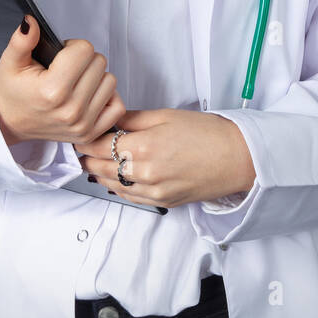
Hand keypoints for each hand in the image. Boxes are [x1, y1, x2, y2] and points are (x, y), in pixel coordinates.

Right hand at [0, 15, 125, 147]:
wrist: (9, 122)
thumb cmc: (13, 92)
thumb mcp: (10, 62)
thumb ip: (22, 40)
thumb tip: (31, 22)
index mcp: (52, 90)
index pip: (85, 50)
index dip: (72, 47)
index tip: (61, 56)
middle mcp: (70, 109)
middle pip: (99, 63)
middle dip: (84, 60)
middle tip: (66, 69)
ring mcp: (82, 124)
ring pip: (110, 82)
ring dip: (96, 78)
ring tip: (76, 82)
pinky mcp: (90, 134)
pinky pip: (117, 107)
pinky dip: (107, 98)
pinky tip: (89, 95)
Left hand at [76, 107, 257, 207]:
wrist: (238, 158)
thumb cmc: (208, 133)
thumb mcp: (166, 115)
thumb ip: (133, 118)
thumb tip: (111, 117)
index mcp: (143, 146)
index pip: (98, 145)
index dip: (84, 138)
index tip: (80, 131)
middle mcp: (143, 173)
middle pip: (99, 167)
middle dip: (86, 156)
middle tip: (80, 145)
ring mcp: (152, 191)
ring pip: (110, 185)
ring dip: (98, 172)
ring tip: (92, 160)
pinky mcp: (162, 202)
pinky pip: (128, 197)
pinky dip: (116, 187)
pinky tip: (114, 177)